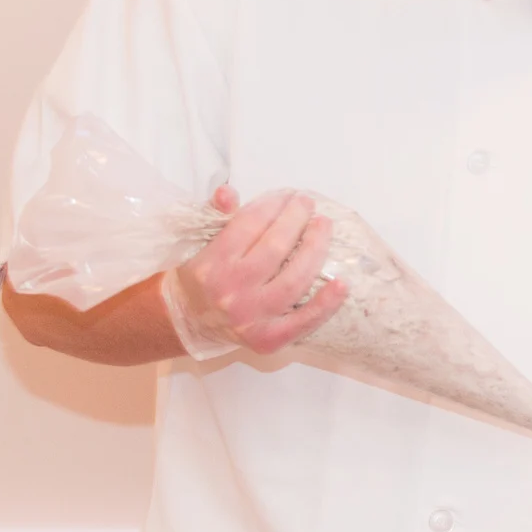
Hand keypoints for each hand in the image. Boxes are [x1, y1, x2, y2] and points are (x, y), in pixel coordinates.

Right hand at [161, 186, 348, 358]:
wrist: (189, 322)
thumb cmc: (201, 278)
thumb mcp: (200, 243)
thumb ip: (217, 215)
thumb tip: (228, 192)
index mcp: (212, 263)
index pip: (249, 225)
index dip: (273, 205)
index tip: (287, 196)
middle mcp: (231, 290)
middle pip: (275, 248)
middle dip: (296, 219)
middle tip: (308, 204)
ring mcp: (251, 317)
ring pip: (294, 279)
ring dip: (316, 249)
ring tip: (323, 227)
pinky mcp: (268, 339)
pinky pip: (302, 321)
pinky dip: (326, 303)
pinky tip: (342, 283)